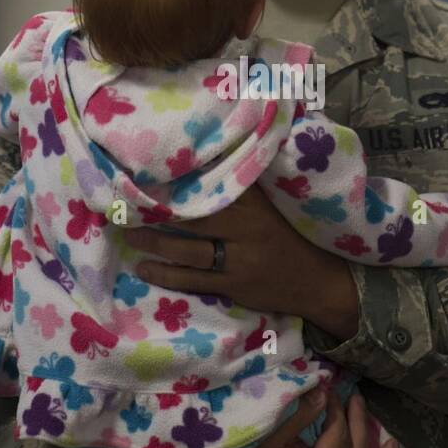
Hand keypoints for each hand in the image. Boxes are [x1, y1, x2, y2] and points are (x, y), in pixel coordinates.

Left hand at [121, 185, 360, 340]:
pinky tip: (143, 267)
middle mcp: (247, 229)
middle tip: (126, 201)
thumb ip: (244, 188)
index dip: (181, 179)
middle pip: (194, 217)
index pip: (216, 185)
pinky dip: (165, 274)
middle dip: (159, 211)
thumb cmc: (291, 236)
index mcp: (256, 203)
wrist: (320, 281)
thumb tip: (204, 162)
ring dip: (155, 241)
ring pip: (188, 250)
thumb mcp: (274, 205)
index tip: (150, 170)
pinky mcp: (234, 285)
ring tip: (129, 232)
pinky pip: (193, 279)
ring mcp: (240, 260)